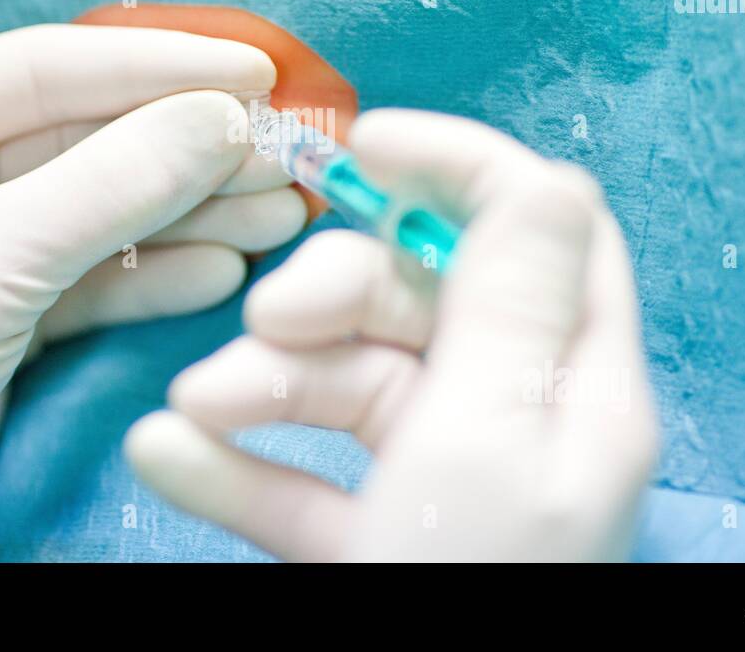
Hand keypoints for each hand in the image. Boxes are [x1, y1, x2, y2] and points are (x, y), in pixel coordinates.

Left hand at [0, 24, 306, 559]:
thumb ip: (113, 186)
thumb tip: (226, 118)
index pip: (46, 69)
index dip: (158, 66)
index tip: (254, 72)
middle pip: (89, 136)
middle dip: (190, 147)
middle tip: (290, 149)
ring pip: (106, 206)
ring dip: (195, 209)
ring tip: (285, 209)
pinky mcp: (9, 306)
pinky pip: (99, 272)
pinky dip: (162, 273)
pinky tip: (227, 268)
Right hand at [125, 109, 657, 561]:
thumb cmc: (459, 595)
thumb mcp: (490, 440)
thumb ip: (511, 298)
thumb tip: (538, 171)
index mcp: (572, 388)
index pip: (545, 230)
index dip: (462, 169)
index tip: (364, 147)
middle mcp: (510, 424)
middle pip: (422, 299)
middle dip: (331, 295)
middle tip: (265, 322)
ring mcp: (433, 485)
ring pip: (347, 385)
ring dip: (261, 382)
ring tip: (196, 408)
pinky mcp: (367, 544)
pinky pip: (299, 480)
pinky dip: (235, 463)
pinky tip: (172, 454)